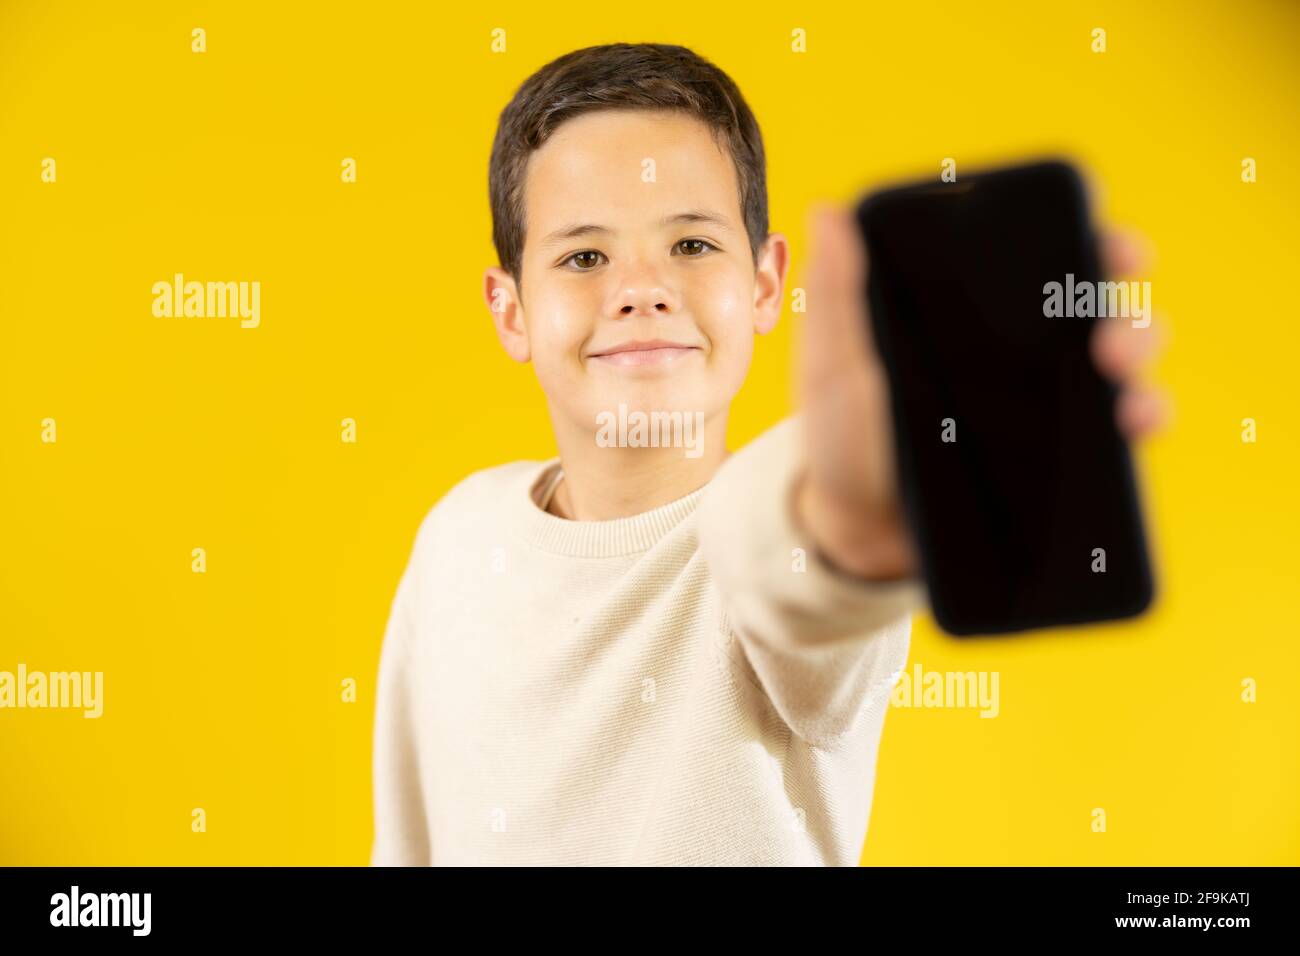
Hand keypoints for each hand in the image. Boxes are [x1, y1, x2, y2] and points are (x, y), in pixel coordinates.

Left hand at [793, 203, 1168, 580]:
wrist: (854, 530)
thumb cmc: (838, 437)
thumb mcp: (832, 363)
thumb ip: (835, 293)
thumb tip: (830, 210)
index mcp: (967, 310)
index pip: (1040, 256)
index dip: (1087, 236)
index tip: (1105, 240)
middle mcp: (1016, 347)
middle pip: (1096, 304)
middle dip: (1124, 303)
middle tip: (1108, 333)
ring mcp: (1042, 401)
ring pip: (1120, 360)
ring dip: (1141, 352)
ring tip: (1121, 378)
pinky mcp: (1057, 456)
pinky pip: (1116, 431)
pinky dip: (1142, 419)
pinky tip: (1133, 425)